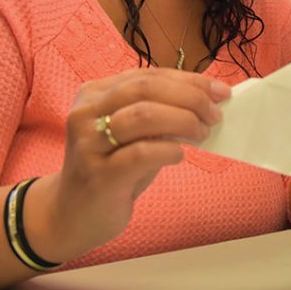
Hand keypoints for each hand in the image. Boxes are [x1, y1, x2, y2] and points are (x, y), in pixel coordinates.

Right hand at [38, 68, 229, 260]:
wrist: (71, 214)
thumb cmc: (110, 168)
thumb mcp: (130, 134)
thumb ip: (157, 112)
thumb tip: (205, 101)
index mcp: (95, 93)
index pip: (148, 75)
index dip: (188, 80)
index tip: (219, 91)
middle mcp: (87, 113)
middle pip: (146, 89)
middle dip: (190, 98)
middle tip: (214, 114)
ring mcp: (89, 144)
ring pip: (143, 115)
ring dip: (183, 121)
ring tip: (202, 133)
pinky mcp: (99, 174)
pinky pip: (142, 153)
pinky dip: (168, 150)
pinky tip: (179, 155)